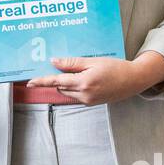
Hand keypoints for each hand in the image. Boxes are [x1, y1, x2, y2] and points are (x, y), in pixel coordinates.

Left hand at [25, 56, 153, 104]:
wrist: (133, 80)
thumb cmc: (115, 67)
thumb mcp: (93, 61)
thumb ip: (72, 63)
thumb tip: (54, 61)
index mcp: (83, 82)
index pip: (57, 81)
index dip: (42, 81)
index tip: (30, 82)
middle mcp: (84, 94)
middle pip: (60, 87)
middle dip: (56, 78)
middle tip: (59, 67)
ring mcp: (88, 100)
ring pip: (67, 92)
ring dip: (65, 83)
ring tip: (76, 71)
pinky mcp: (91, 103)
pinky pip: (76, 96)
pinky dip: (74, 87)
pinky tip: (83, 78)